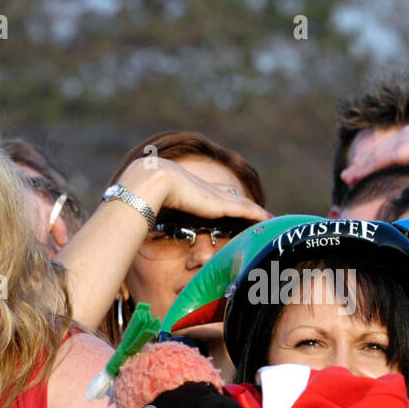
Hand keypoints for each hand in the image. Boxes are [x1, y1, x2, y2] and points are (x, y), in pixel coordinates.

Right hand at [118, 156, 269, 222]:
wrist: (150, 181)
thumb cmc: (144, 194)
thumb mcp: (152, 205)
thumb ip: (152, 214)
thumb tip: (136, 225)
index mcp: (193, 190)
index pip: (216, 196)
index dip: (228, 202)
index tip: (238, 208)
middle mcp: (207, 191)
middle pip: (234, 199)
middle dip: (248, 207)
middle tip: (264, 215)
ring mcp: (215, 197)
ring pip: (244, 205)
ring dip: (258, 212)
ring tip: (272, 219)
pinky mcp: (220, 205)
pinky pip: (246, 211)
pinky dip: (259, 215)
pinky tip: (270, 219)